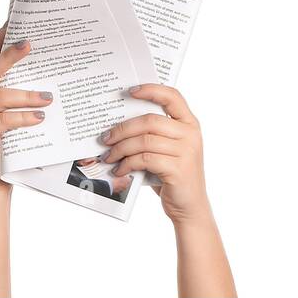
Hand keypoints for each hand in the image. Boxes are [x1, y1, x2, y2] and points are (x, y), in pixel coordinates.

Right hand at [0, 26, 51, 188]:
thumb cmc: (9, 141)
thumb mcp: (13, 112)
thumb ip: (20, 91)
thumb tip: (49, 68)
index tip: (12, 21)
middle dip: (9, 56)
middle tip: (30, 44)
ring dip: (26, 94)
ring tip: (49, 97)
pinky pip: (3, 121)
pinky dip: (23, 117)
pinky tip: (40, 118)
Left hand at [102, 84, 208, 224]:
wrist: (190, 207)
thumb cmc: (172, 174)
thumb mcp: (167, 150)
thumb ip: (153, 134)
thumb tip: (117, 126)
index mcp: (189, 123)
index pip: (172, 96)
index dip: (151, 90)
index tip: (130, 91)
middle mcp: (191, 134)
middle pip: (150, 121)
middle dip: (123, 129)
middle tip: (105, 138)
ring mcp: (187, 152)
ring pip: (144, 141)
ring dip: (121, 149)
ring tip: (109, 157)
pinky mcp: (178, 170)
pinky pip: (145, 159)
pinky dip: (127, 164)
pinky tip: (119, 170)